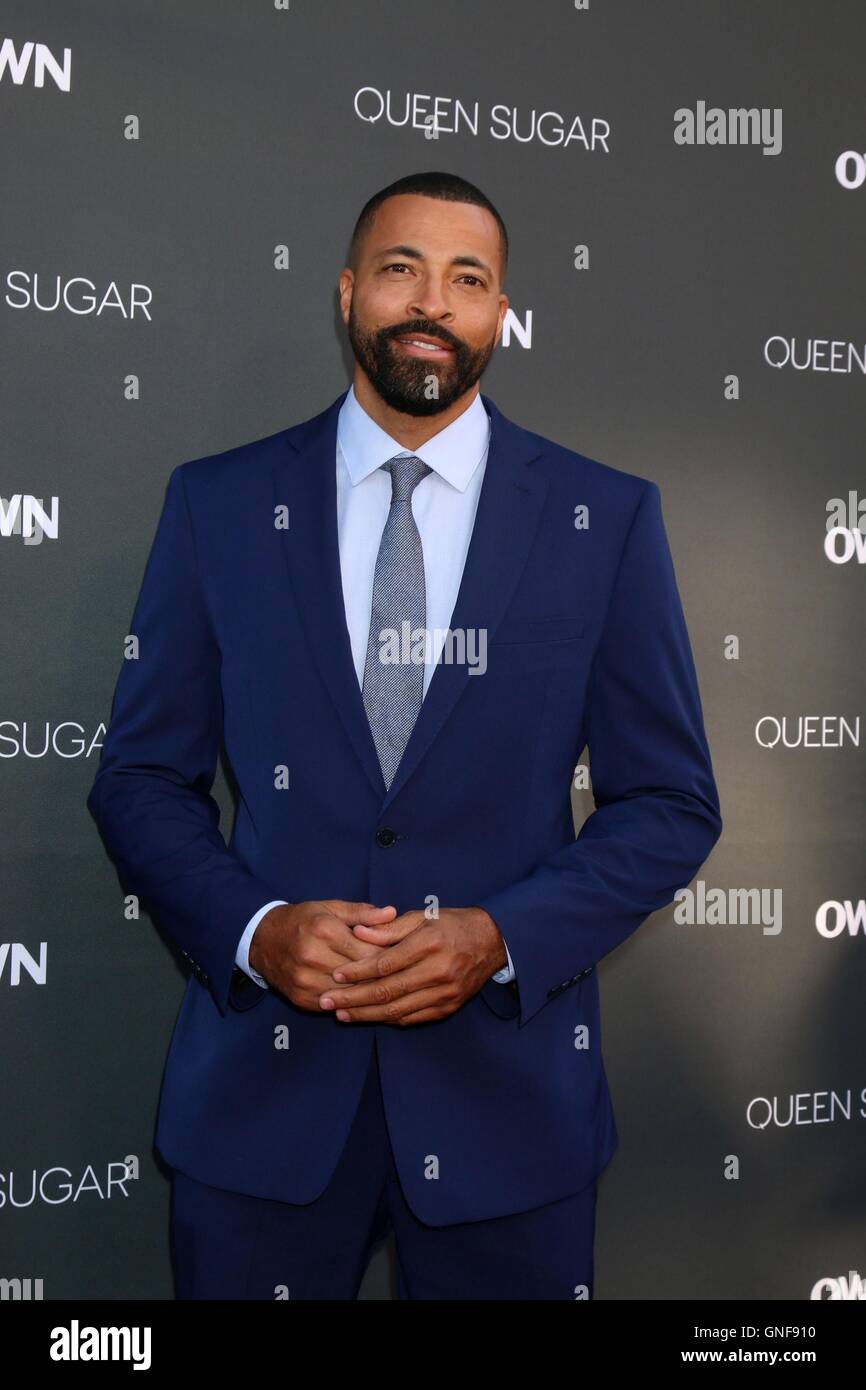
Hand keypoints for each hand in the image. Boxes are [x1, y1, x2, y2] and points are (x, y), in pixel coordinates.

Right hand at [248, 900, 395, 1011]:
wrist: (262, 939)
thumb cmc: (302, 920)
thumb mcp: (330, 908)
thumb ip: (362, 913)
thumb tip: (391, 913)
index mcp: (325, 930)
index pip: (370, 952)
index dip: (392, 958)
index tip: (406, 959)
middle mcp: (314, 957)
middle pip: (362, 976)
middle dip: (385, 978)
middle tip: (404, 978)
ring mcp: (306, 981)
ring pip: (350, 995)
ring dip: (369, 995)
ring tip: (388, 993)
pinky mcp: (301, 999)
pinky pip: (334, 1007)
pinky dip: (350, 1005)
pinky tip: (365, 1002)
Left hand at [318, 906, 506, 1024]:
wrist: (492, 942)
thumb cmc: (452, 924)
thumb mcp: (422, 916)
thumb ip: (389, 928)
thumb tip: (357, 932)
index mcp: (429, 943)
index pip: (385, 963)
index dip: (358, 972)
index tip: (336, 975)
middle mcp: (438, 971)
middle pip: (388, 991)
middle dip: (353, 998)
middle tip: (327, 1001)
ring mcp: (445, 993)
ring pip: (397, 1009)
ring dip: (366, 1014)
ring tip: (341, 1013)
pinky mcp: (448, 1006)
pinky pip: (412, 1017)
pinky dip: (388, 1018)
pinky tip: (369, 1016)